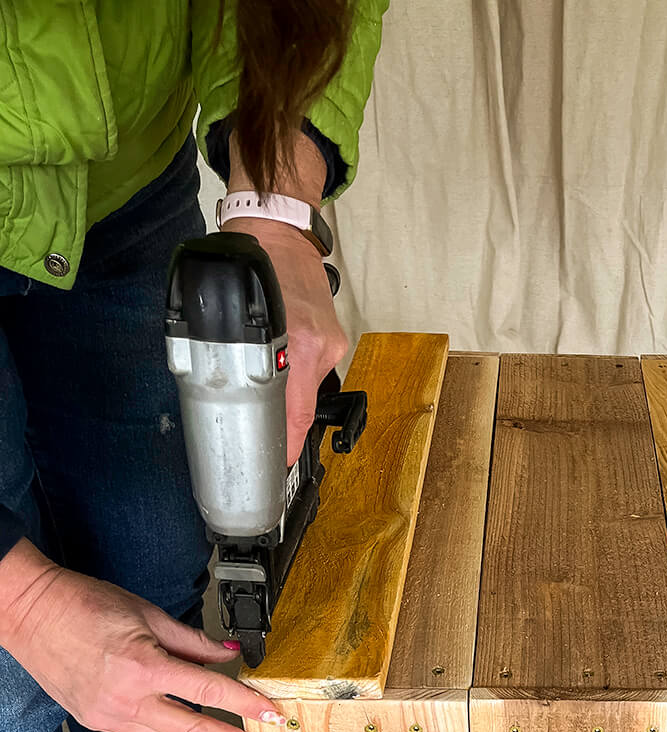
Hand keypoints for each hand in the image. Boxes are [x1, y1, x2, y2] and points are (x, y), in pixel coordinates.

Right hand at [0, 541, 283, 731]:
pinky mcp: (97, 722)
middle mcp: (125, 699)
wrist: (27, 612)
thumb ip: (192, 641)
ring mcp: (108, 715)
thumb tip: (227, 656)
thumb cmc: (81, 603)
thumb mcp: (147, 614)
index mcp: (142, 666)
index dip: (246, 706)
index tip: (271, 714)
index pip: (209, 693)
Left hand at [223, 131, 347, 464]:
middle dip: (284, 422)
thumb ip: (238, 359)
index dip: (287, 444)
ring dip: (290, 395)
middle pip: (304, 405)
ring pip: (309, 388)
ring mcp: (332, 343)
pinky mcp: (336, 338)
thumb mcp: (236, 320)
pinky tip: (285, 368)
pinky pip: (315, 371)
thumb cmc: (253, 269)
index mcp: (299, 344)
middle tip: (265, 439)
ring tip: (270, 392)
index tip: (278, 464)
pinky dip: (299, 376)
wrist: (278, 231)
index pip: (297, 413)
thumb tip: (230, 398)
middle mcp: (321, 347)